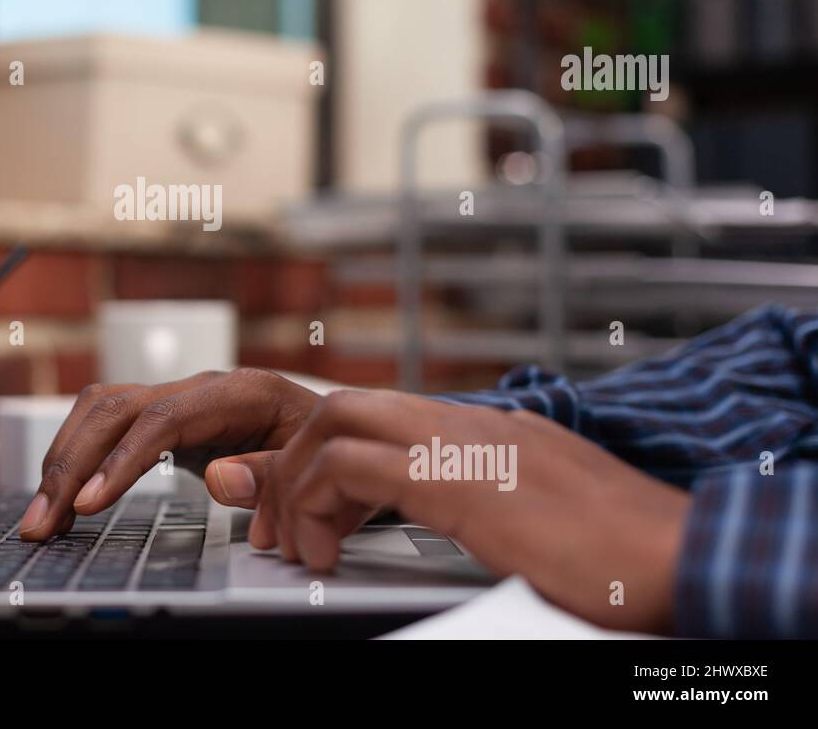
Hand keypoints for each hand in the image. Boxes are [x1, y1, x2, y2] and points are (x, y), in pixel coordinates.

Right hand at [18, 368, 320, 540]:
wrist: (337, 433)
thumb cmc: (327, 451)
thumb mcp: (314, 467)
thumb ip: (272, 473)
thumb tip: (216, 478)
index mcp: (240, 393)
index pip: (162, 420)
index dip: (119, 461)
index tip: (88, 504)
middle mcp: (200, 387)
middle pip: (115, 409)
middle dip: (71, 465)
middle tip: (41, 523)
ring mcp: (179, 398)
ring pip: (100, 410)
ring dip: (63, 460)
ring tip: (40, 517)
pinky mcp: (165, 417)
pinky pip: (107, 425)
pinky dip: (78, 456)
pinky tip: (63, 497)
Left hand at [250, 390, 691, 632]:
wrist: (678, 552)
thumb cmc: (622, 545)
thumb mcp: (541, 508)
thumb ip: (492, 494)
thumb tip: (460, 507)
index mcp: (486, 427)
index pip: (381, 415)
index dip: (328, 457)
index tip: (310, 508)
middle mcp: (467, 422)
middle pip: (344, 405)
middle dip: (295, 462)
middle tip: (278, 524)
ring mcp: (461, 441)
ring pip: (337, 421)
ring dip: (297, 483)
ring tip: (299, 545)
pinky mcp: (456, 479)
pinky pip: (352, 466)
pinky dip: (317, 504)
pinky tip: (327, 552)